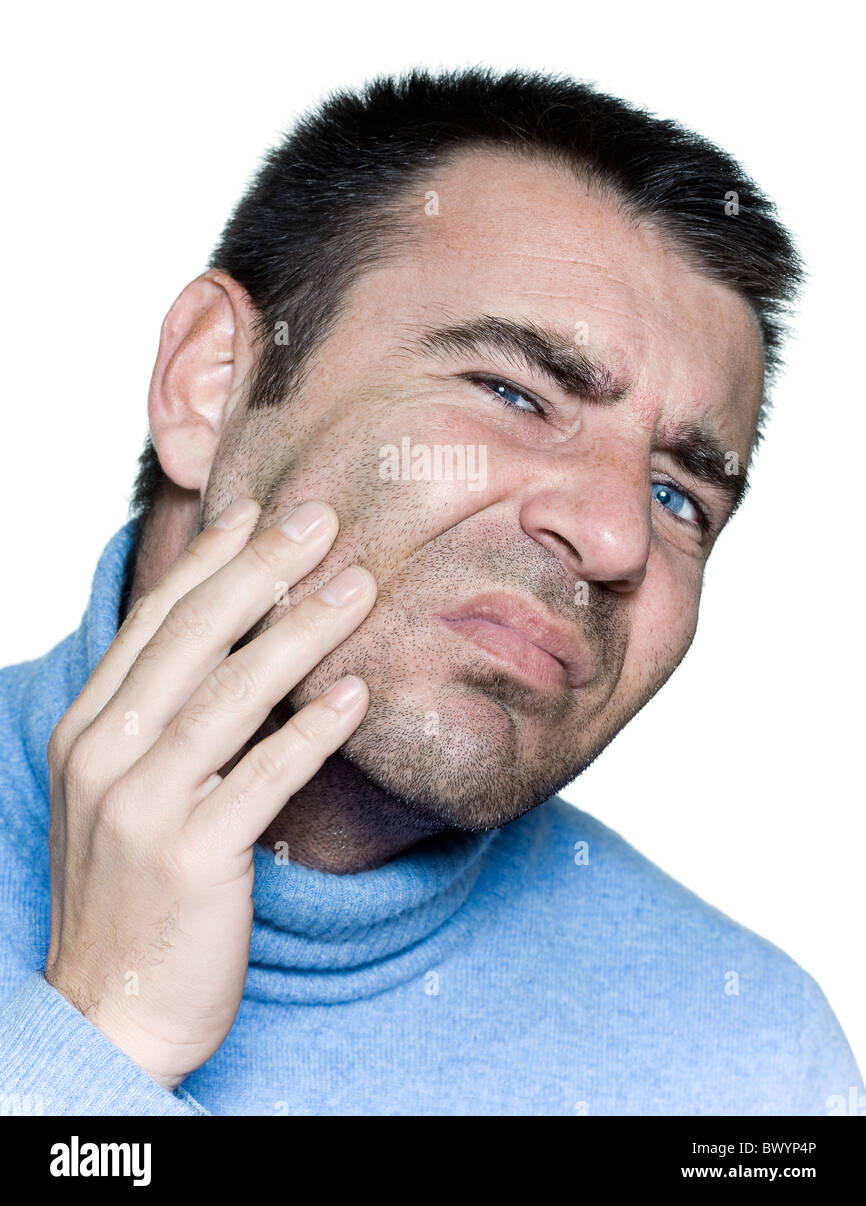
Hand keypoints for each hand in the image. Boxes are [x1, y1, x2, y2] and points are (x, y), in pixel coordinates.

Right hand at [44, 497, 375, 1089]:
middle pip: (189, 643)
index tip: (257, 511)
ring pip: (227, 699)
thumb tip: (242, 647)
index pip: (152, 626)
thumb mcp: (127, 793)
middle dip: (258, 571)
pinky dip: (309, 733)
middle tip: (320, 518)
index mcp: (87, 732)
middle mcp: (104, 759)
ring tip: (357, 587)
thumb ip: (167, 721)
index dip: (208, 563)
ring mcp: (141, 809)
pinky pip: (259, 780)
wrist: (109, 1012)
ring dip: (297, 635)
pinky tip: (353, 693)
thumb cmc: (134, 892)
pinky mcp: (188, 860)